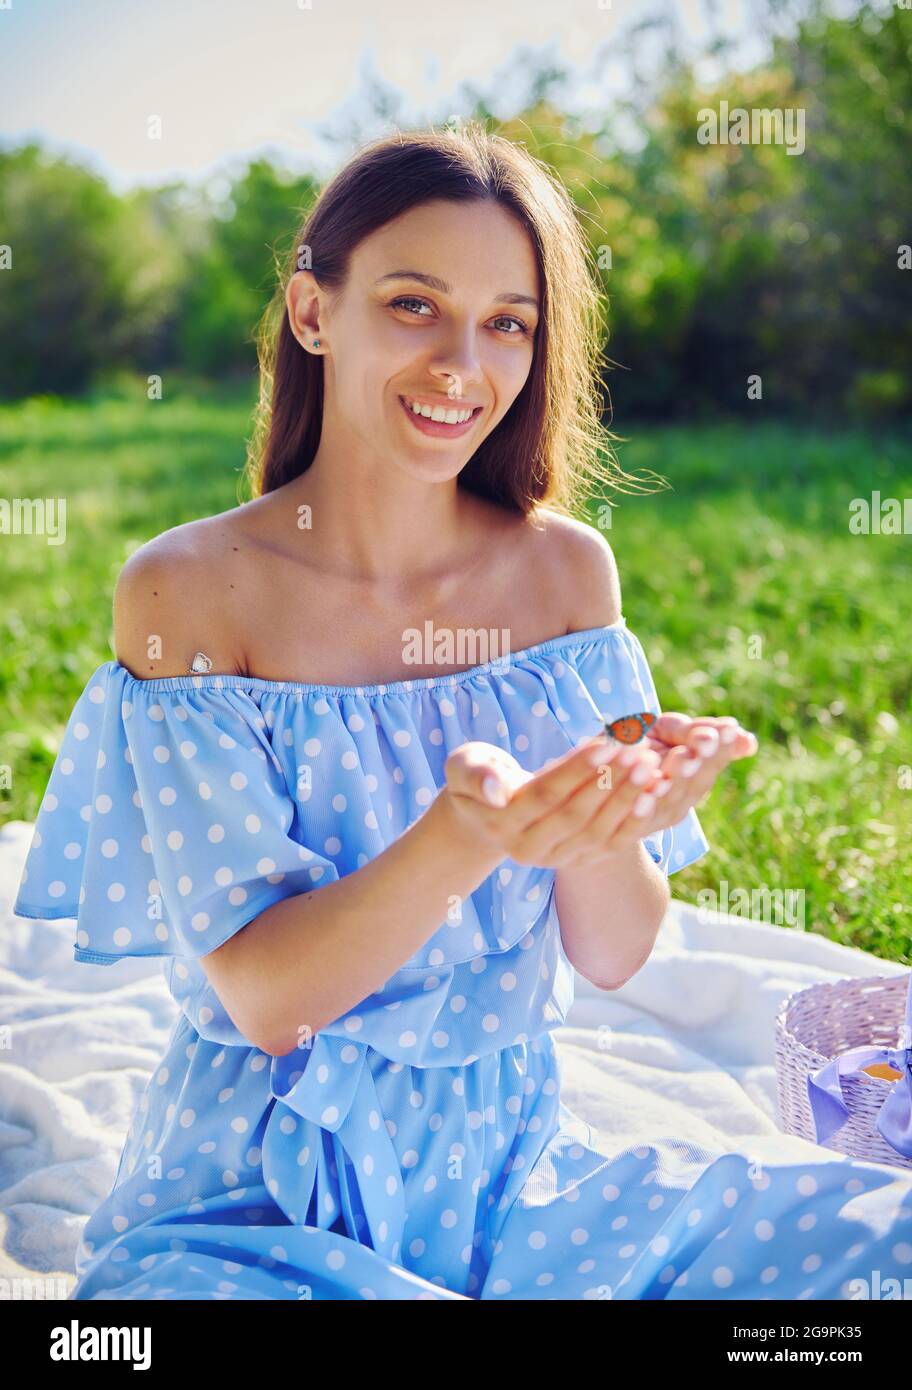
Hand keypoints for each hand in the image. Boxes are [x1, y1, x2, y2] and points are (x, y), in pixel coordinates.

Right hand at [443, 736, 667, 869]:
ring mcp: (554, 860)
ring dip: (628, 798)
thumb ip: (476, 775)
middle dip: (611, 782)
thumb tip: (495, 791)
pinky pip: (611, 844)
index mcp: (501, 823)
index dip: (578, 769)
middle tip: (641, 751)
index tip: (608, 741)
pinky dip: (635, 820)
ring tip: (652, 764)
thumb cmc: (478, 777)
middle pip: (576, 815)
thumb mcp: (464, 767)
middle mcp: (527, 849)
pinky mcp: (576, 862)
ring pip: (597, 832)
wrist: (486, 816)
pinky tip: (656, 793)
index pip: (546, 794)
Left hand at [630, 711, 758, 840]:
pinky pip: (639, 821)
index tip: (723, 729)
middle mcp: (681, 800)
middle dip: (698, 761)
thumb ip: (697, 733)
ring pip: (669, 801)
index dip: (718, 747)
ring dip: (674, 781)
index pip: (712, 762)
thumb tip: (748, 741)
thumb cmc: (637, 748)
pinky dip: (644, 808)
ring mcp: (657, 816)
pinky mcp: (630, 830)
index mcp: (696, 776)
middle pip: (694, 783)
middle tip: (702, 743)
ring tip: (678, 759)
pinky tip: (645, 793)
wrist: (597, 786)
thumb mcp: (666, 733)